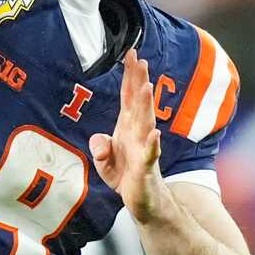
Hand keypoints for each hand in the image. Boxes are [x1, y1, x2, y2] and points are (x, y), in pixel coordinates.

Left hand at [90, 49, 173, 223]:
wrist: (141, 201)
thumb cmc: (125, 175)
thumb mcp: (104, 161)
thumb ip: (99, 147)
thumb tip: (99, 142)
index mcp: (127, 126)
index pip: (129, 96)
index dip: (130, 76)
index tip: (132, 54)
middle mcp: (138, 133)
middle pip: (138, 103)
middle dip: (140, 82)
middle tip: (140, 61)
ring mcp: (143, 148)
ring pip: (146, 123)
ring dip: (146, 106)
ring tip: (147, 87)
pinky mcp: (146, 167)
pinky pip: (150, 154)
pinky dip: (152, 143)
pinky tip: (155, 133)